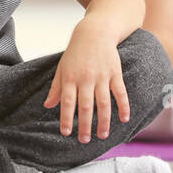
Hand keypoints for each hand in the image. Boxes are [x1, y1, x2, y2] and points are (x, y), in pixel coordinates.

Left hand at [43, 25, 129, 142]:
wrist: (95, 32)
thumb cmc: (76, 52)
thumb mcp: (62, 67)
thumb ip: (56, 88)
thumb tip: (48, 106)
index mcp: (70, 78)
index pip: (68, 102)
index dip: (67, 118)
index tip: (66, 133)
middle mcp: (86, 78)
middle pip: (86, 106)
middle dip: (85, 125)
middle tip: (85, 140)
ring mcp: (102, 76)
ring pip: (103, 103)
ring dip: (103, 121)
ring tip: (102, 135)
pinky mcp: (115, 73)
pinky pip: (120, 92)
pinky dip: (123, 106)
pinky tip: (124, 119)